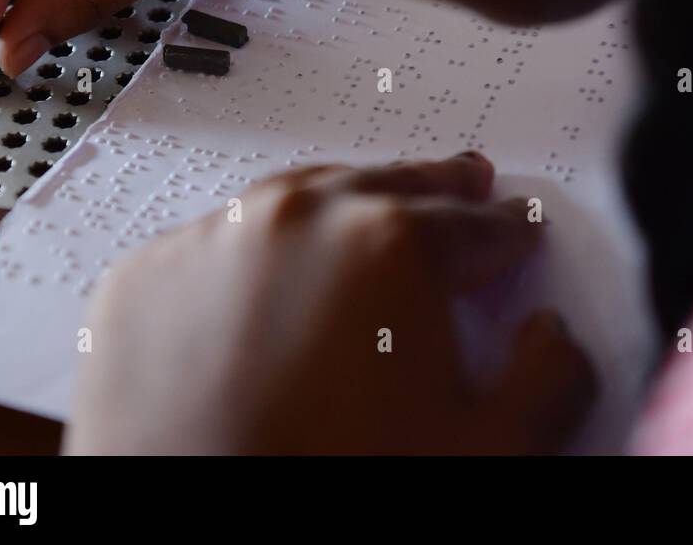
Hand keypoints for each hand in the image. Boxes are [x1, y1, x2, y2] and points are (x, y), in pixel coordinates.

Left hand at [64, 152, 595, 453]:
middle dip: (436, 191)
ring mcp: (208, 243)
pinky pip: (215, 246)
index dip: (508, 233)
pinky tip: (278, 287)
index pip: (477, 223)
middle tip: (465, 183)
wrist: (185, 543)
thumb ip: (550, 378)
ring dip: (345, 207)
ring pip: (297, 201)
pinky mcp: (140, 282)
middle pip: (387, 187)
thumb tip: (552, 338)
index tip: (515, 234)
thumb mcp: (489, 453)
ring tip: (374, 213)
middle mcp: (296, 219)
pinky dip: (254, 256)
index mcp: (390, 242)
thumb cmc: (334, 494)